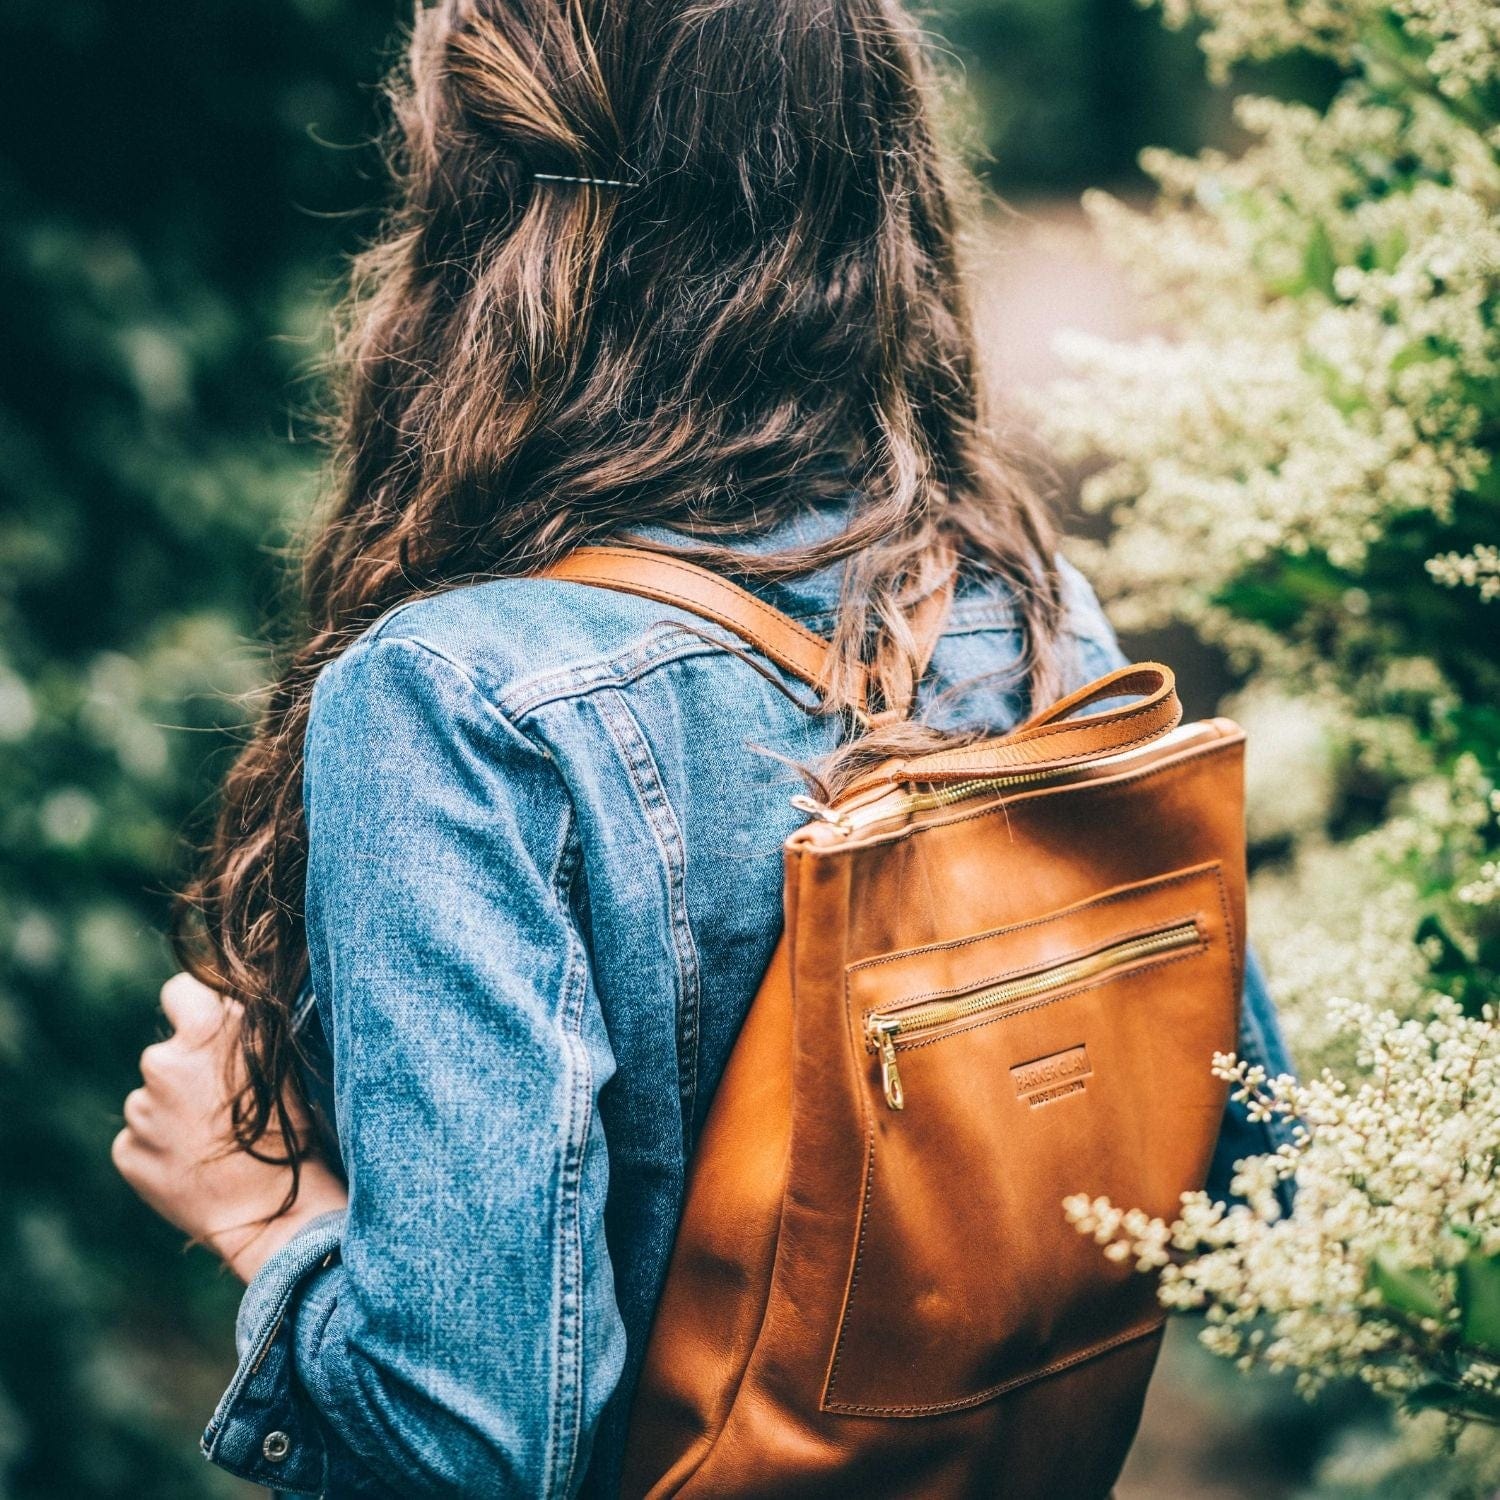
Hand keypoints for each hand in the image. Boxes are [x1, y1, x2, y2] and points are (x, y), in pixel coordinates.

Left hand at [113, 972, 347, 1283]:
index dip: (197, 1009)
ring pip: (152, 1099)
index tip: (211, 1032)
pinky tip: (195, 1165)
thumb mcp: (282, 1066)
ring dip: (174, 1112)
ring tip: (215, 1142)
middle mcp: (164, 1062)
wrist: (270, 1212)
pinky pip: (140, 1138)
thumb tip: (225, 1008)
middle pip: (167, 1052)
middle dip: (188, 1070)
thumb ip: (244, 1031)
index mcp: (208, 1031)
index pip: (181, 990)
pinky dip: (160, 1147)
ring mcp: (141, 1110)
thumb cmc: (292, 1135)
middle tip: (223, 1103)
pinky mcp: (126, 1151)